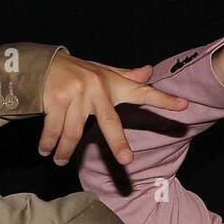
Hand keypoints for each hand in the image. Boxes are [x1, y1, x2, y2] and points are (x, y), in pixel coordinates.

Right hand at [39, 55, 187, 166]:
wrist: (39, 61)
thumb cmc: (76, 72)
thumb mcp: (101, 72)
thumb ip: (126, 77)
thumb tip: (149, 70)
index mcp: (111, 84)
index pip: (142, 92)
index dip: (163, 100)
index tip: (184, 106)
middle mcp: (96, 87)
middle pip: (110, 122)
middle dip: (118, 143)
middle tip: (127, 162)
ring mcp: (76, 93)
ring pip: (74, 133)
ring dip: (65, 151)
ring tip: (59, 160)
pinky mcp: (55, 99)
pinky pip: (54, 129)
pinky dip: (49, 143)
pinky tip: (45, 151)